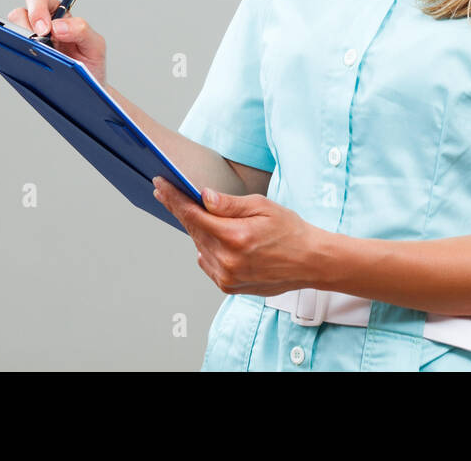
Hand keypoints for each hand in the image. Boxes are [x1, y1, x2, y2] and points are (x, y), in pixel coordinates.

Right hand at [7, 0, 107, 87]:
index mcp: (57, 15)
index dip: (37, 10)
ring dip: (19, 41)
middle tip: (37, 41)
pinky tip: (27, 65)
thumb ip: (82, 30)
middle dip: (24, 25)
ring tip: (34, 55)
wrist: (86, 91)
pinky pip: (10, 52)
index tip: (45, 30)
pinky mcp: (22, 58)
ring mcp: (29, 42)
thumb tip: (58, 26)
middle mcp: (40, 25)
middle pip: (19, 13)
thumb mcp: (95, 45)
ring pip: (10, 32)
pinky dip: (14, 55)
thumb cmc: (90, 64)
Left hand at [152, 176, 324, 296]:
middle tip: (166, 193)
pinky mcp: (228, 286)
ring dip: (196, 229)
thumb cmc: (290, 231)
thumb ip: (230, 204)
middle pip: (193, 230)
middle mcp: (227, 260)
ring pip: (199, 246)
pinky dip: (207, 247)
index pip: (193, 214)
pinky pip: (207, 262)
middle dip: (180, 209)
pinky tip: (214, 237)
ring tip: (196, 213)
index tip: (160, 186)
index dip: (174, 198)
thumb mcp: (263, 207)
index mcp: (235, 237)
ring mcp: (226, 276)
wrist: (310, 262)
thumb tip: (204, 197)